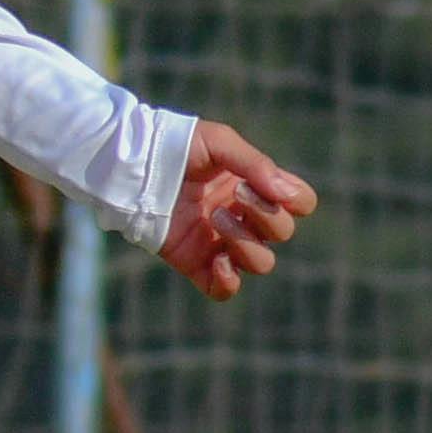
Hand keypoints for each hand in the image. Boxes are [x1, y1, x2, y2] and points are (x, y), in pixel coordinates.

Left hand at [159, 123, 314, 300]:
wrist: (131, 165)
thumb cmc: (175, 147)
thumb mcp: (218, 143)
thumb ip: (255, 164)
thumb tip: (285, 194)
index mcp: (254, 187)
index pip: (300, 203)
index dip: (295, 200)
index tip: (267, 186)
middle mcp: (244, 216)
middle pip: (283, 232)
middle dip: (264, 214)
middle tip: (232, 195)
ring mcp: (220, 241)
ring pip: (261, 262)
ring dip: (246, 242)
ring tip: (214, 218)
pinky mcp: (195, 262)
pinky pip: (224, 289)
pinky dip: (228, 281)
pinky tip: (218, 260)